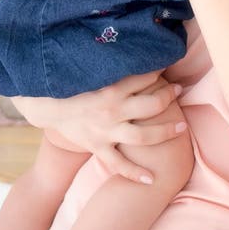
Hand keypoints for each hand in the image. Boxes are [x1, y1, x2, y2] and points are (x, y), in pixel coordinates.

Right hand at [12, 72, 184, 181]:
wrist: (46, 107)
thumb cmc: (71, 85)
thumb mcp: (93, 71)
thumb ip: (114, 65)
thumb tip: (134, 50)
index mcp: (111, 87)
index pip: (145, 77)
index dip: (160, 71)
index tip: (168, 67)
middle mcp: (112, 110)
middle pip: (152, 105)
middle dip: (169, 96)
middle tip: (179, 90)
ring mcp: (106, 131)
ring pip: (144, 136)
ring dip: (166, 131)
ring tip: (182, 126)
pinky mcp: (98, 147)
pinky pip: (119, 164)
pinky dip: (135, 174)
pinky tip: (152, 179)